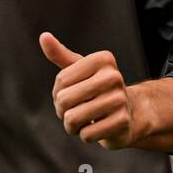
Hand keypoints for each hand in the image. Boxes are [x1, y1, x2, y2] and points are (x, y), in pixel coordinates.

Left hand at [40, 32, 141, 149]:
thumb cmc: (96, 89)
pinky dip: (86, 136)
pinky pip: (87, 134)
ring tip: (83, 121)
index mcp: (103, 59)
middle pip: (65, 99)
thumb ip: (60, 54)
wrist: (128, 113)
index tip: (70, 93)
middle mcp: (114, 76)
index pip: (61, 80)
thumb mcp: (79, 70)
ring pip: (73, 118)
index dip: (58, 92)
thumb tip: (43, 36)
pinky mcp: (122, 122)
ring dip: (72, 125)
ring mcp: (120, 99)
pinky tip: (96, 128)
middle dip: (62, 111)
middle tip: (74, 110)